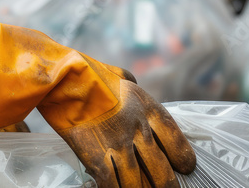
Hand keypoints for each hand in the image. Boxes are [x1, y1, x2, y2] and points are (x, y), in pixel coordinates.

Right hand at [0, 23, 195, 187]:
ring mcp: (118, 146)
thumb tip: (131, 82)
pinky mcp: (97, 158)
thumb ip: (129, 82)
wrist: (62, 77)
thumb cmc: (86, 72)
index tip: (186, 167)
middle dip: (166, 185)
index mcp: (146, 107)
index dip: (183, 156)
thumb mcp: (116, 73)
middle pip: (161, 169)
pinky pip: (112, 186)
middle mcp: (138, 129)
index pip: (175, 137)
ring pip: (138, 184)